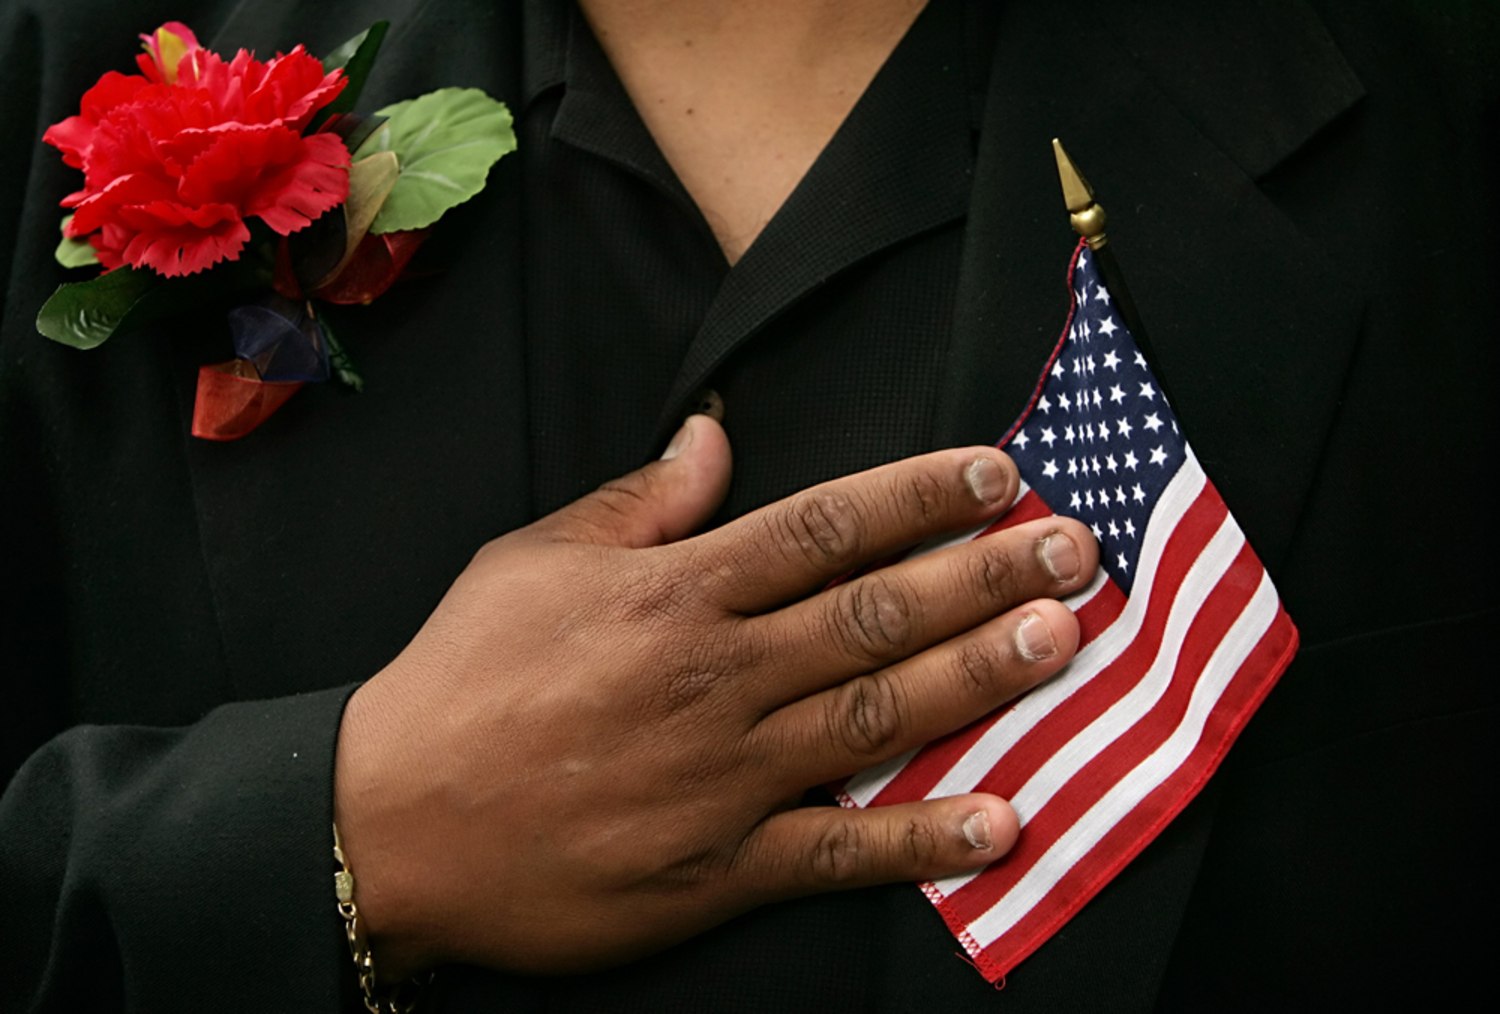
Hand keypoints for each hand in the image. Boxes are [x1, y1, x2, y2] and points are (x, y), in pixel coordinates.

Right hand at [334, 414, 1097, 975]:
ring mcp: (723, 775)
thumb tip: (716, 437)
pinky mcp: (719, 867)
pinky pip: (841, 851)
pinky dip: (925, 839)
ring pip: (878, 712)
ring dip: (982, 677)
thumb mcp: (529, 562)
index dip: (921, 495)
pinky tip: (1003, 821)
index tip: (997, 474)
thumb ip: (638, 503)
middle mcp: (715, 674)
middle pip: (878, 611)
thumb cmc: (457, 682)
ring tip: (1063, 644)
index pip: (825, 525)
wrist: (386, 824)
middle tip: (1075, 552)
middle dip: (987, 575)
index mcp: (673, 592)